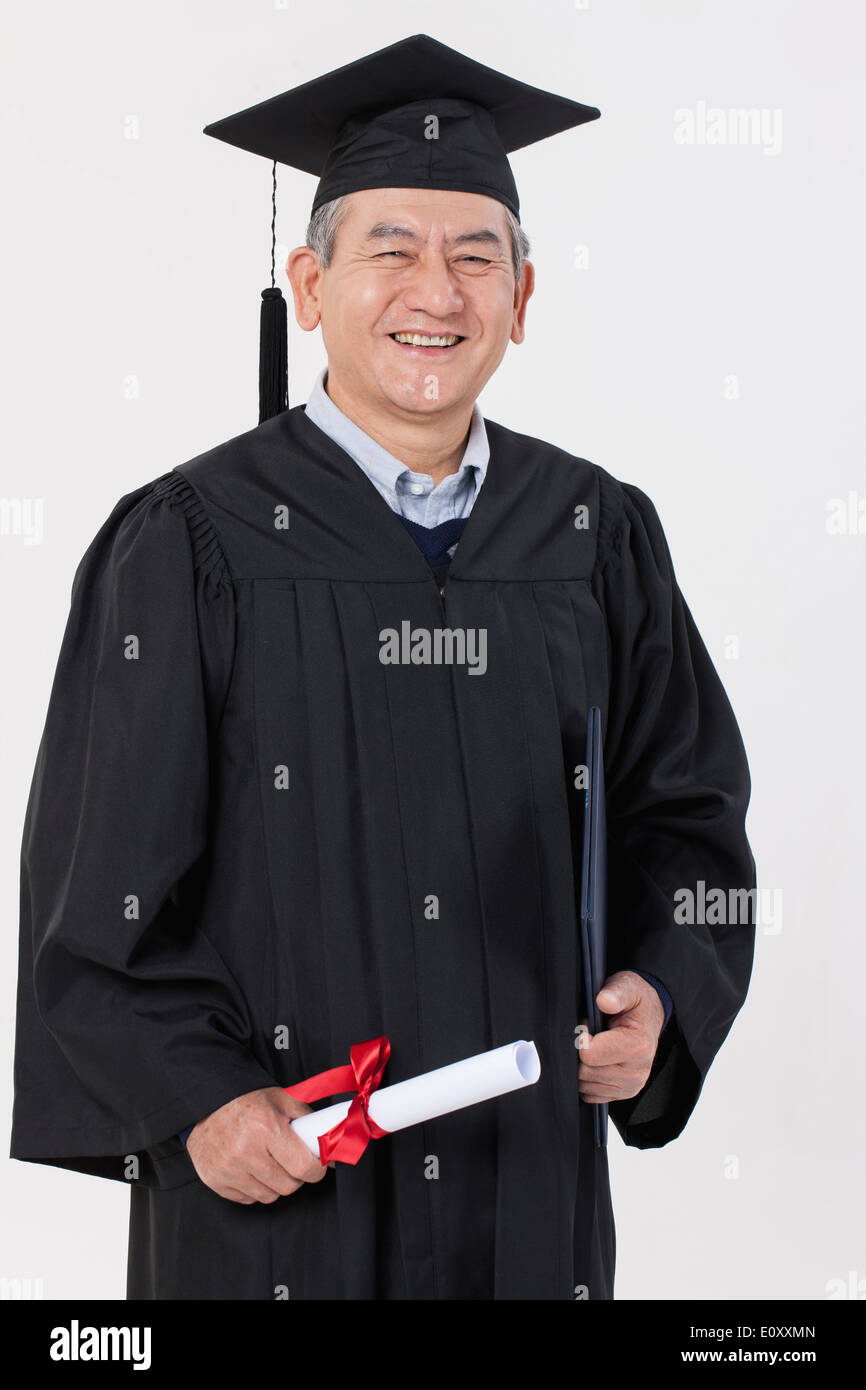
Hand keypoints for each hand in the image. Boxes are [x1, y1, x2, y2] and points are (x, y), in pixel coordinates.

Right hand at [186, 1086, 329, 1203]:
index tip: (319, 1166)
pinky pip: (248, 1198)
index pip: (303, 1167)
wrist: (206, 1101)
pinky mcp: (215, 1180)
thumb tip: (331, 1142)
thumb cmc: (247, 1099)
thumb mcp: (282, 1099)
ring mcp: (228, 1168)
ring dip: (276, 1184)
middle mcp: (245, 1151)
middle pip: (288, 1186)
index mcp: (266, 1128)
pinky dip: (255, 1188)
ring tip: (271, 1163)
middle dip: (297, 1176)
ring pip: (269, 1195)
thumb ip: (307, 1120)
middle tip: (294, 1162)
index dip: (317, 1169)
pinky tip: (252, 1169)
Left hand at [577, 970, 665, 1103]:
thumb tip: (604, 1000)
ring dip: (582, 1066)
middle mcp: (637, 1072)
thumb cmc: (636, 1001)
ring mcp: (631, 1086)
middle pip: (584, 1072)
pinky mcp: (623, 1093)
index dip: (580, 1036)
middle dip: (578, 1052)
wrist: (649, 1015)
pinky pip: (590, 1094)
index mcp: (638, 1046)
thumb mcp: (628, 987)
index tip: (587, 1024)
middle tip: (589, 1034)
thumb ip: (616, 992)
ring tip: (595, 1046)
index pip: (589, 1054)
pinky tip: (596, 1060)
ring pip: (585, 1086)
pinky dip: (587, 1079)